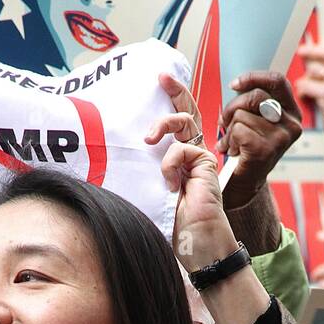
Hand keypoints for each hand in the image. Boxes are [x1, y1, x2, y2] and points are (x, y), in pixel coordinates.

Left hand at [146, 72, 236, 270]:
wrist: (197, 245)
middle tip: (161, 77)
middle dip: (175, 91)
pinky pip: (182, 149)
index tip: (156, 82)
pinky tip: (171, 184)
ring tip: (147, 138)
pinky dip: (170, 163)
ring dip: (163, 124)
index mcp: (181, 160)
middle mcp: (193, 155)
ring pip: (185, 122)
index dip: (170, 102)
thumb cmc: (175, 227)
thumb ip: (145, 173)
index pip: (177, 124)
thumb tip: (116, 158)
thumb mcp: (150, 194)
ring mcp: (201, 158)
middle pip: (188, 112)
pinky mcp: (206, 164)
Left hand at [217, 70, 301, 210]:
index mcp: (293, 114)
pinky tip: (232, 151)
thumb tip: (238, 83)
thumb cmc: (248, 149)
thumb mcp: (258, 120)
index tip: (234, 84)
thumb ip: (255, 102)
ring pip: (242, 115)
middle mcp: (292, 125)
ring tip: (232, 143)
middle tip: (225, 122)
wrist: (245, 185)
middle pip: (255, 96)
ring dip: (230, 129)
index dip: (254, 77)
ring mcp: (280, 138)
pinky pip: (238, 130)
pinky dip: (229, 140)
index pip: (277, 81)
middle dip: (233, 107)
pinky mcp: (265, 150)